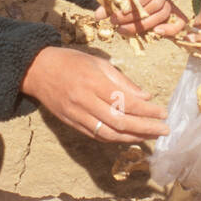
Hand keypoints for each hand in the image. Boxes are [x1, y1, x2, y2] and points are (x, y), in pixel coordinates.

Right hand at [21, 45, 167, 141]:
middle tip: (164, 130)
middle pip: (120, 122)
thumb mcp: (98, 63)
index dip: (147, 111)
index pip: (126, 102)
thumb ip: (122, 81)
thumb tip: (146, 97)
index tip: (164, 114)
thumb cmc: (70, 61)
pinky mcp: (71, 123)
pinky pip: (96, 135)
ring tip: (150, 137)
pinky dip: (115, 139)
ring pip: (109, 133)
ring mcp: (76, 115)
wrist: (36, 70)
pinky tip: (129, 137)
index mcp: (93, 82)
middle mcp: (85, 101)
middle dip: (145, 128)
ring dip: (132, 137)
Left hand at [94, 0, 187, 38]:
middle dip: (134, 17)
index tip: (118, 11)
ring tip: (122, 30)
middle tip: (114, 21)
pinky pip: (179, 21)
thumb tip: (99, 15)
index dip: (135, 2)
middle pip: (156, 4)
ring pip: (163, 14)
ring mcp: (168, 0)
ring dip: (143, 25)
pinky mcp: (169, 11)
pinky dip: (170, 29)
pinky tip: (156, 33)